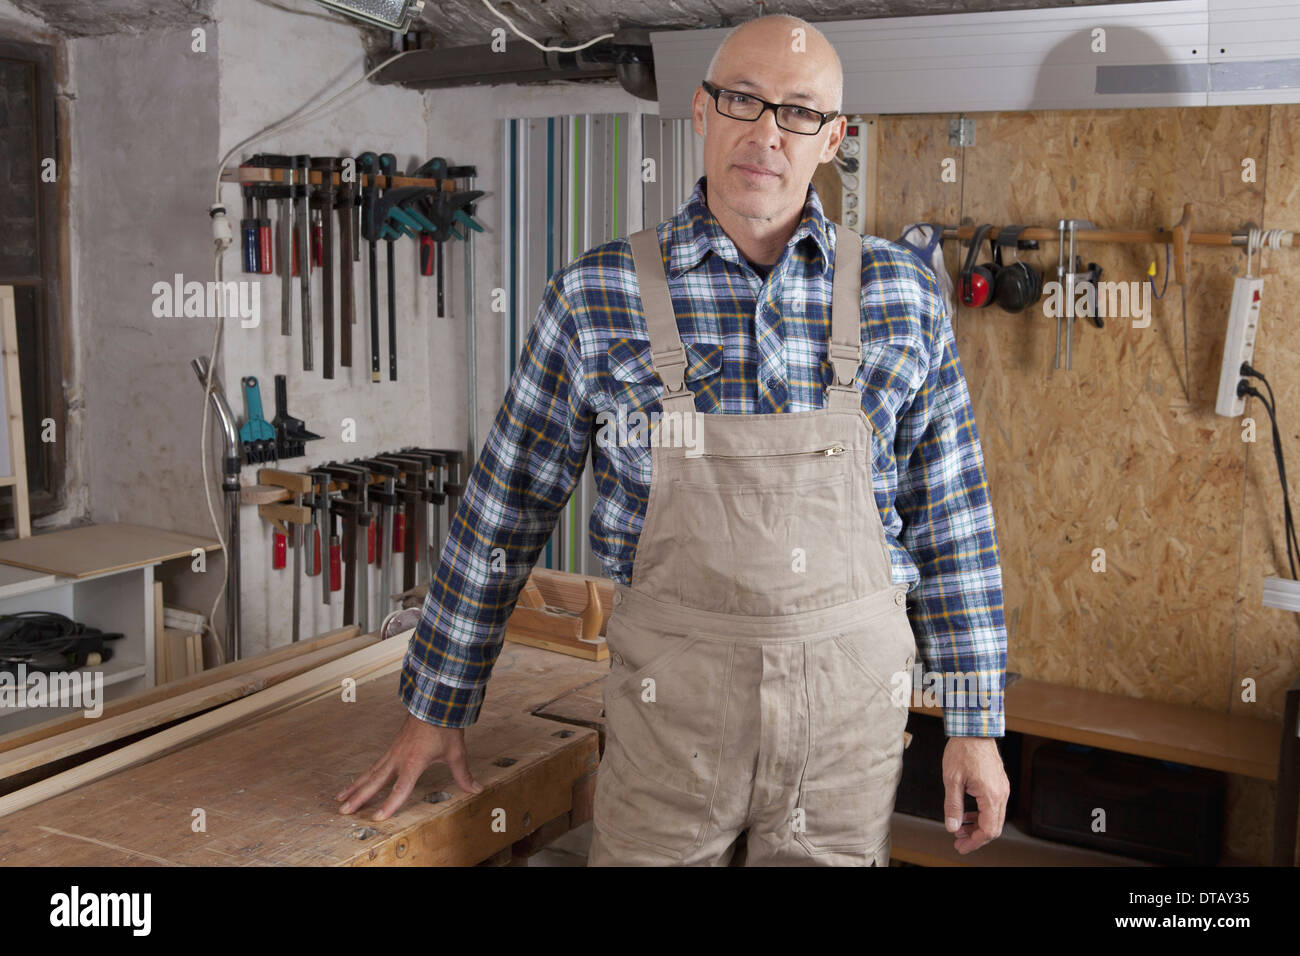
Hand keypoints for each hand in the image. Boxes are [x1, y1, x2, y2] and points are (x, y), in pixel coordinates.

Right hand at [335, 713, 482, 821]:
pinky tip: (356, 783)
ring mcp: (393, 752)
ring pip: (370, 773)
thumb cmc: (444, 727)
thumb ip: (463, 774)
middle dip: (359, 798)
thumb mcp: (456, 752)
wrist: (435, 702)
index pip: (399, 788)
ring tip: (340, 799)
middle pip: (374, 782)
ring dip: (355, 787)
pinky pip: (374, 765)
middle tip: (343, 811)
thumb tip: (475, 789)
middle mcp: (398, 758)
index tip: (378, 818)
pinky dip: (363, 775)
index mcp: (413, 762)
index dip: (389, 804)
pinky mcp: (392, 748)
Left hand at [941, 737, 1009, 853]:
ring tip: (959, 829)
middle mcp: (1001, 793)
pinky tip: (966, 814)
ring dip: (977, 826)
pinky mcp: (999, 783)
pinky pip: (993, 806)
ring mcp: (1002, 788)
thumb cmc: (963, 750)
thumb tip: (952, 827)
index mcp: (991, 795)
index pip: (988, 829)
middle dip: (976, 837)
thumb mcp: (952, 780)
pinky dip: (981, 814)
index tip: (960, 846)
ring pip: (994, 817)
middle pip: (993, 827)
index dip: (974, 842)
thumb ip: (953, 806)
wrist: (973, 729)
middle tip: (958, 841)